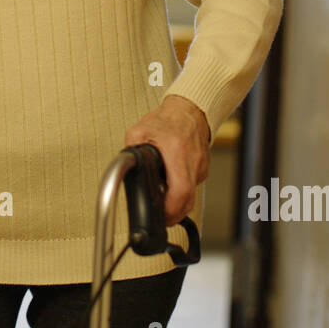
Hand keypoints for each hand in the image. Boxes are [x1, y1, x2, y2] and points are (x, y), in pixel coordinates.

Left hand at [123, 95, 209, 226]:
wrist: (189, 110)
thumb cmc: (166, 120)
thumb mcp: (139, 131)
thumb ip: (130, 150)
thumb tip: (124, 166)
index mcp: (176, 151)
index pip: (180, 191)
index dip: (171, 209)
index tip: (161, 214)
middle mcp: (192, 161)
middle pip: (189, 200)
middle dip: (174, 214)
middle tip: (161, 217)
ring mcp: (201, 165)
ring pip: (192, 196)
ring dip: (178, 202)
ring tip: (164, 200)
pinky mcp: (204, 168)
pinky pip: (194, 186)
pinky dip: (183, 190)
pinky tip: (172, 185)